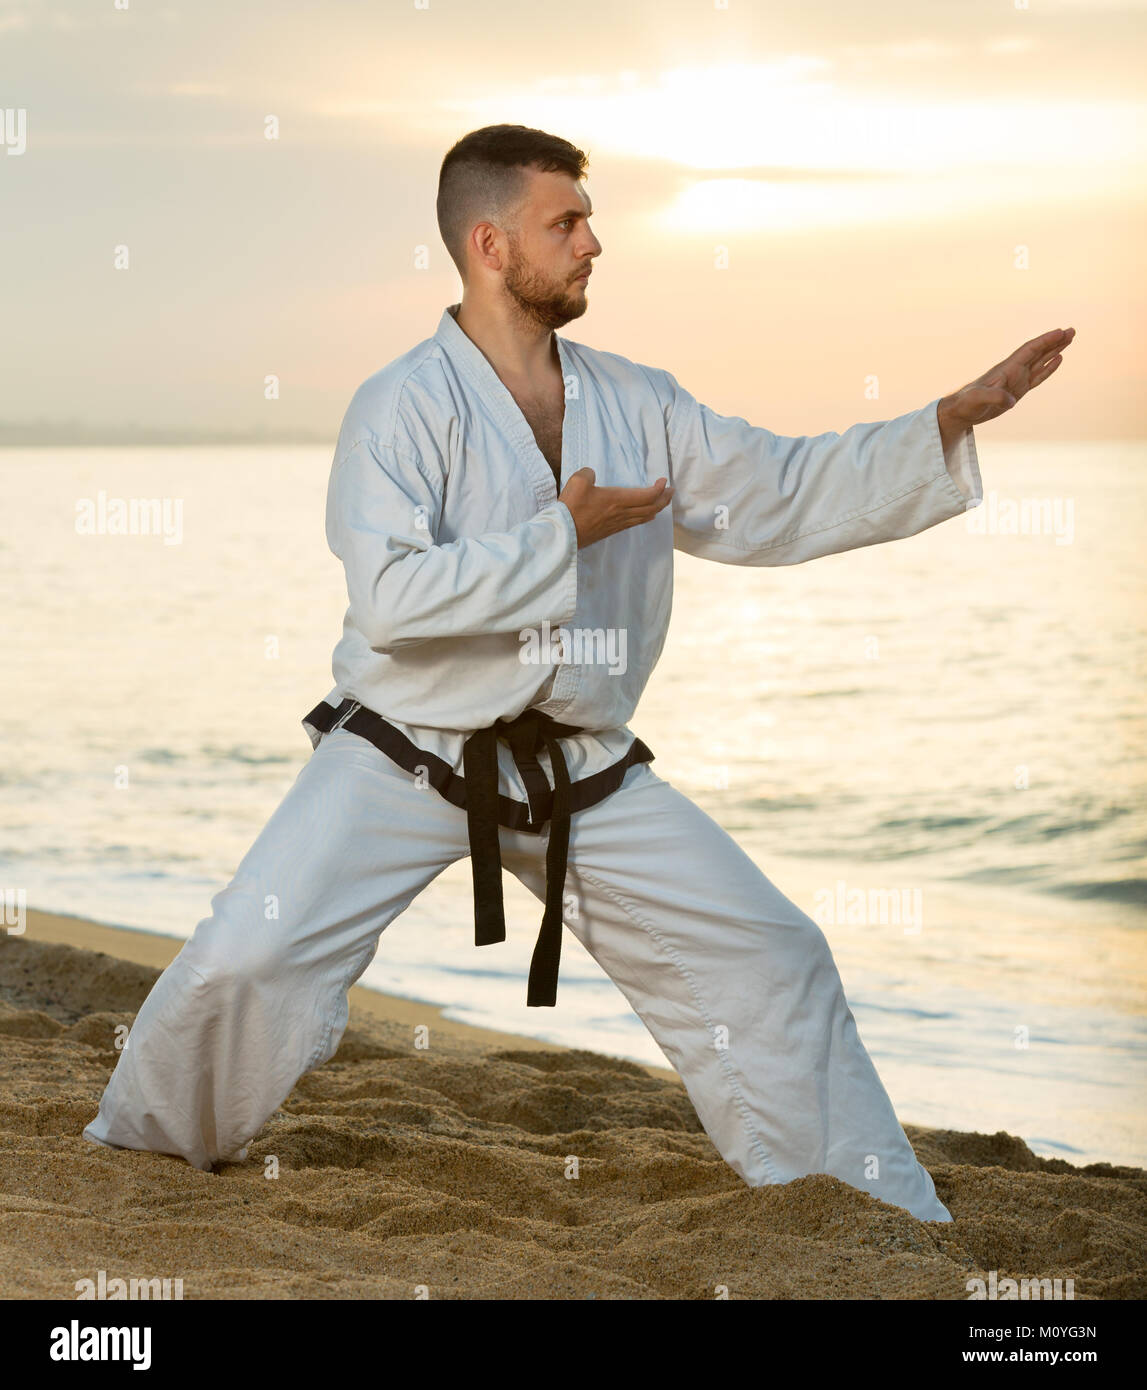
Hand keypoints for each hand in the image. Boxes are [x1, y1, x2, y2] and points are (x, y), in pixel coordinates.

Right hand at [558, 469, 674, 548]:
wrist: (563, 533)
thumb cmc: (571, 507)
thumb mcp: (578, 481)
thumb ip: (589, 473)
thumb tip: (592, 475)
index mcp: (618, 499)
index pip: (647, 495)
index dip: (659, 488)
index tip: (663, 480)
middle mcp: (622, 513)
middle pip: (651, 508)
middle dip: (664, 499)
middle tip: (671, 491)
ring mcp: (618, 524)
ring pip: (644, 517)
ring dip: (657, 509)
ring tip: (662, 502)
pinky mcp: (611, 531)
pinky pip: (635, 523)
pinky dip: (645, 517)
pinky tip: (645, 515)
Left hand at [938, 327, 1076, 437]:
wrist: (960, 411)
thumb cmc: (965, 404)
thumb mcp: (977, 399)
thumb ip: (993, 397)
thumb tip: (1010, 401)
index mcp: (1006, 369)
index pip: (1029, 350)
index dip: (1045, 341)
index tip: (1060, 332)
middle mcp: (1014, 371)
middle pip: (1038, 351)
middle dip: (1055, 341)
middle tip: (1072, 330)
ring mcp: (1017, 380)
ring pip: (1040, 361)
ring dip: (1055, 350)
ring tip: (1069, 339)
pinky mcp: (1017, 390)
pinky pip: (1038, 376)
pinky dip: (1049, 367)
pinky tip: (1058, 359)